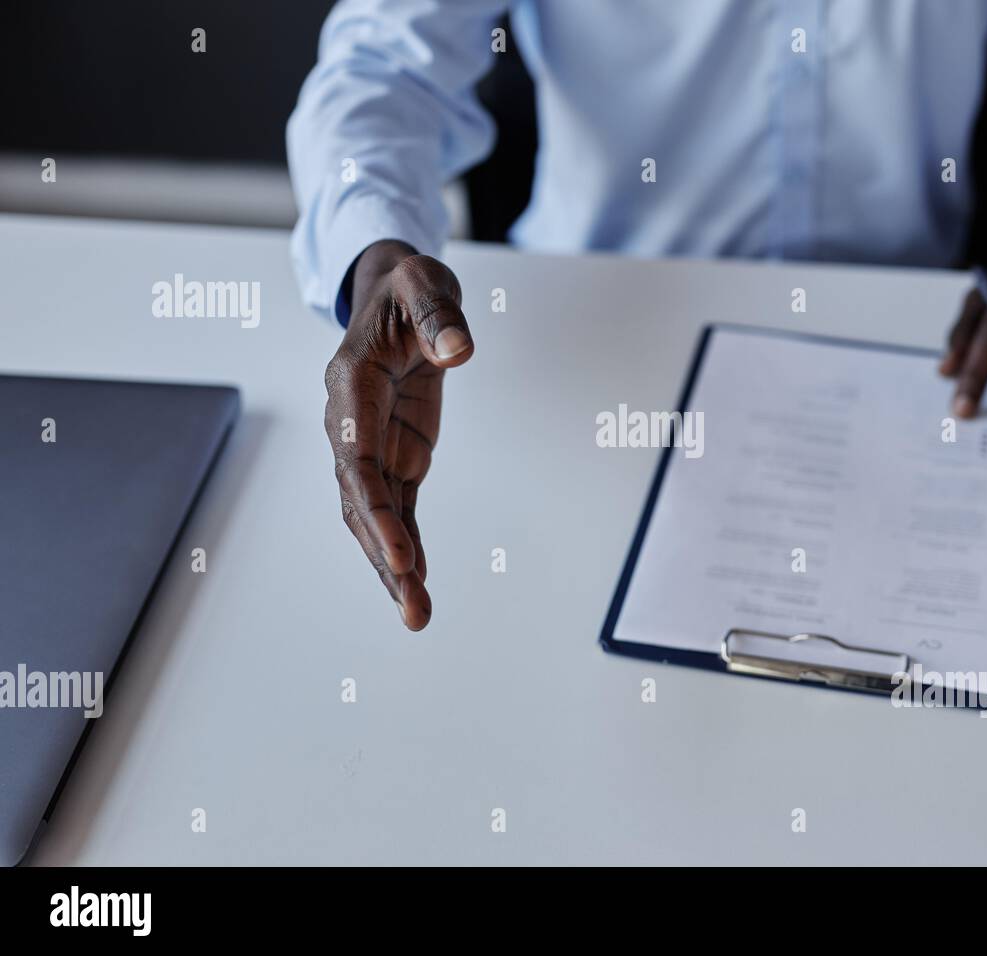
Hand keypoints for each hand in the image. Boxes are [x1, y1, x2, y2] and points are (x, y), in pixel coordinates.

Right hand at [324, 240, 472, 630]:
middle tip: (413, 607)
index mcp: (350, 386)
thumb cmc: (409, 288)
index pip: (356, 460)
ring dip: (393, 566)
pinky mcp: (397, 455)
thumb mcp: (426, 285)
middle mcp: (351, 425)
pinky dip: (408, 546)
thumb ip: (440, 318)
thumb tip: (458, 351)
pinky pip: (400, 508)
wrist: (398, 294)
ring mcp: (372, 445)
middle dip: (385, 557)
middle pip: (361, 503)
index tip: (398, 554)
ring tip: (417, 615)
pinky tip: (418, 584)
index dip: (375, 511)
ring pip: (375, 517)